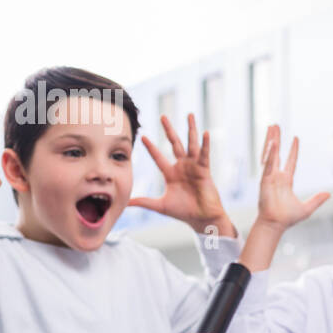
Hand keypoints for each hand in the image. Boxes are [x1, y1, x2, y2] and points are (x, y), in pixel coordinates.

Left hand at [128, 114, 234, 235]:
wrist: (202, 218)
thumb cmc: (183, 212)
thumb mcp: (161, 206)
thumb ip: (144, 202)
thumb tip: (127, 203)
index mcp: (170, 174)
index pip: (158, 157)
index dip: (150, 147)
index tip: (142, 136)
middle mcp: (182, 167)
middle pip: (174, 144)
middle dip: (168, 130)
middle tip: (163, 116)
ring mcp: (193, 166)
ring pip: (191, 143)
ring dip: (190, 129)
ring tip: (190, 114)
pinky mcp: (204, 169)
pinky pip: (204, 154)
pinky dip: (205, 144)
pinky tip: (206, 133)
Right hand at [254, 124, 330, 229]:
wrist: (276, 225)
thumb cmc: (288, 218)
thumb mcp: (307, 208)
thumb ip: (317, 200)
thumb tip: (329, 194)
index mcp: (286, 181)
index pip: (290, 161)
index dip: (292, 150)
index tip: (295, 138)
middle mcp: (277, 176)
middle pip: (277, 153)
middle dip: (277, 139)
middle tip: (275, 125)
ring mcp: (270, 177)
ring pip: (270, 154)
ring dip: (271, 141)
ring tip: (272, 127)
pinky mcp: (264, 181)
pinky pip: (268, 165)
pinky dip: (270, 154)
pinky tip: (272, 143)